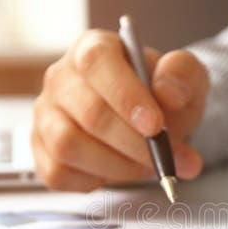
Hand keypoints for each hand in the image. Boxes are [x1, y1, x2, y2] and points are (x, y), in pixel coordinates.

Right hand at [32, 29, 208, 190]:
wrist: (153, 124)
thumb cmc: (163, 97)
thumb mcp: (186, 78)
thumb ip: (183, 74)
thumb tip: (168, 90)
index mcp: (94, 48)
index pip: (97, 62)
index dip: (125, 95)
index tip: (156, 126)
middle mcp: (61, 78)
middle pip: (89, 112)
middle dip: (134, 144)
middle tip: (166, 159)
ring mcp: (46, 114)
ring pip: (69, 146)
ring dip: (116, 166)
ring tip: (146, 166)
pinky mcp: (41, 149)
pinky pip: (58, 173)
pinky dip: (94, 180)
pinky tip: (117, 170)